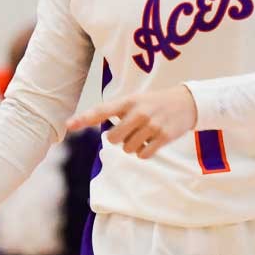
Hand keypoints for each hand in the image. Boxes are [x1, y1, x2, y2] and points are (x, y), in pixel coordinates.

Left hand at [66, 86, 198, 158]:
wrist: (186, 103)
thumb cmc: (153, 104)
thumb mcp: (135, 100)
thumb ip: (114, 110)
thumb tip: (85, 123)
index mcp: (128, 101)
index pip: (102, 111)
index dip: (84, 118)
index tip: (69, 124)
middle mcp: (139, 112)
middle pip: (113, 139)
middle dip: (119, 139)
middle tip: (130, 131)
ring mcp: (151, 125)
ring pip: (128, 149)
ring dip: (133, 146)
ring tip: (144, 134)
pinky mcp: (163, 137)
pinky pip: (143, 155)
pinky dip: (145, 152)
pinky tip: (152, 141)